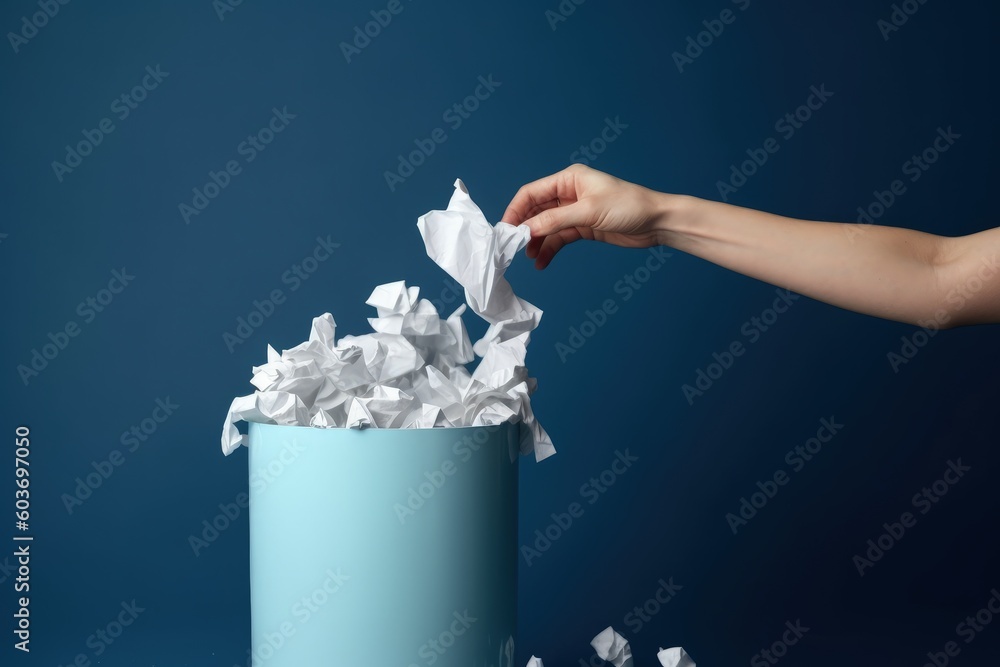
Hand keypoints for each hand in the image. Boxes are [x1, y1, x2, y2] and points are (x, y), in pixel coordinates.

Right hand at [502, 164, 672, 268]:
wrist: (657, 222)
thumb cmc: (628, 206)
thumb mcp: (588, 212)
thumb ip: (555, 220)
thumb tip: (527, 229)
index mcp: (568, 179)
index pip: (532, 193)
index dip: (516, 210)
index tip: (505, 229)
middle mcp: (569, 193)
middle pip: (536, 210)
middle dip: (524, 228)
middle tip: (512, 247)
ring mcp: (575, 211)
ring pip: (546, 227)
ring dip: (536, 241)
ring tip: (529, 257)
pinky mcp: (583, 227)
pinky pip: (559, 238)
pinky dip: (549, 249)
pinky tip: (543, 262)